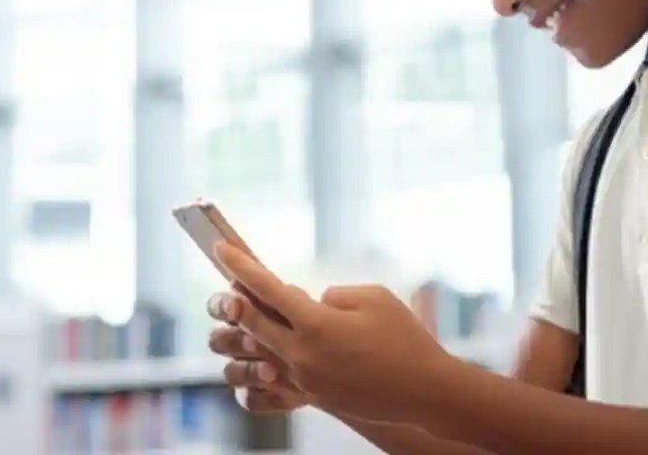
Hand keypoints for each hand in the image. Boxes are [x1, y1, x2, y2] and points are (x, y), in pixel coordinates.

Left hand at [213, 242, 462, 424]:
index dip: (241, 266)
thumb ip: (335, 295)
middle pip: (252, 323)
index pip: (266, 290)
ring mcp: (305, 380)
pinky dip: (269, 360)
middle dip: (235, 300)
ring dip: (250, 333)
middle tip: (228, 281)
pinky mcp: (314, 397)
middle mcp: (302, 355)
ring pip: (260, 354)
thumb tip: (313, 303)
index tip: (222, 249)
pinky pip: (277, 378)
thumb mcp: (374, 298)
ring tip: (251, 315)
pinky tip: (273, 349)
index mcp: (316, 325)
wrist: (425, 391)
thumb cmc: (405, 339)